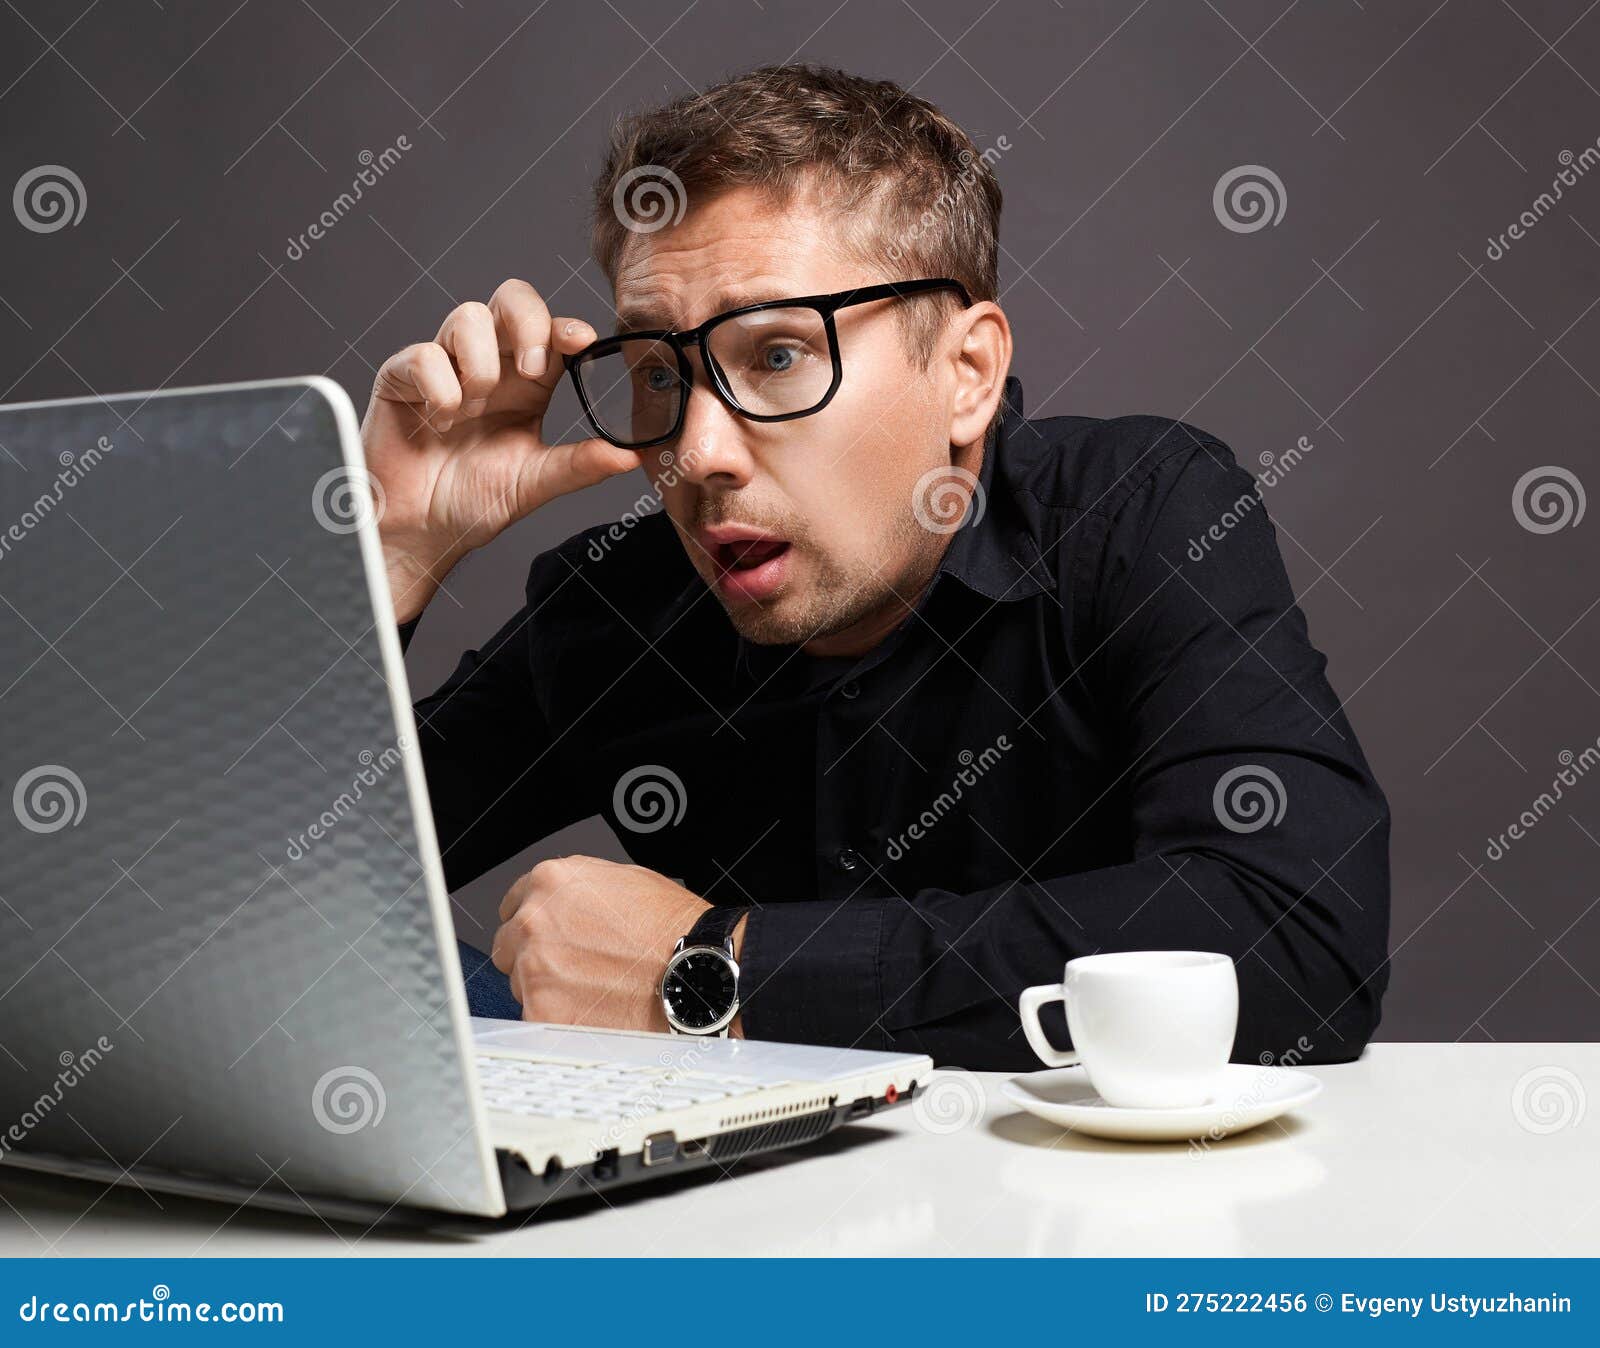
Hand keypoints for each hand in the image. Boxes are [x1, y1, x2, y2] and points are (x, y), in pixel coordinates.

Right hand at [360, 279, 640, 620]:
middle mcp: (489, 365)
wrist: (420, 533)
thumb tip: (633, 456)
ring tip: (473, 409)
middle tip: (531, 371)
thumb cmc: (474, 503)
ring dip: (480, 363)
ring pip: (468, 316)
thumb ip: (580, 465)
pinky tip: (440, 421)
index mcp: (527, 384)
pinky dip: (439, 388)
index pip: (551, 332)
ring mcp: (444, 366)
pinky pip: (423, 355)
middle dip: (527, 322)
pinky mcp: (401, 377)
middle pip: (511, 298)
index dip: (565, 326)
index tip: (582, 341)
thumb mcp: (535, 483)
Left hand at [490, 855, 747, 1035]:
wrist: (698, 973)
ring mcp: (534, 970)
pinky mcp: (541, 1014)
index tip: (548, 937)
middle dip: (535, 957)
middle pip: (509, 947)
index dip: (534, 923)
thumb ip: (577, 891)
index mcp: (551, 882)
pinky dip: (559, 1022)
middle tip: (575, 970)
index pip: (512, 905)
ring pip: (521, 986)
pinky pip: (536, 1020)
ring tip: (595, 993)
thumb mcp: (623, 881)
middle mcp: (534, 922)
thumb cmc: (673, 928)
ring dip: (548, 991)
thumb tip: (561, 905)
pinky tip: (593, 1014)